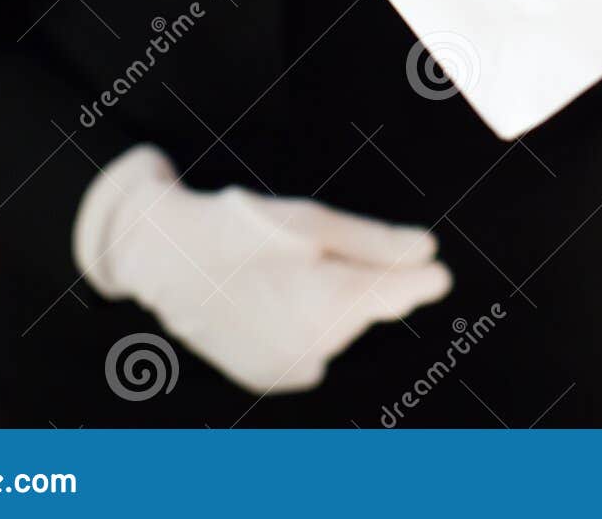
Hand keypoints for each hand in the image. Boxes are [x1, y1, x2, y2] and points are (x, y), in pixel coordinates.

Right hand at [74, 146, 450, 394]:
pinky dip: (300, 326)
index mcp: (331, 300)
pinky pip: (309, 349)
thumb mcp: (310, 223)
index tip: (437, 274)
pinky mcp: (269, 377)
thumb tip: (430, 254)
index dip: (420, 282)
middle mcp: (314, 345)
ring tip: (279, 276)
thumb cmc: (242, 229)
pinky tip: (268, 303)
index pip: (399, 295)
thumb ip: (374, 244)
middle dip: (357, 283)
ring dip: (326, 304)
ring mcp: (289, 367)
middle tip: (310, 255)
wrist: (164, 258)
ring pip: (338, 330)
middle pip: (366, 310)